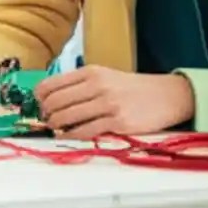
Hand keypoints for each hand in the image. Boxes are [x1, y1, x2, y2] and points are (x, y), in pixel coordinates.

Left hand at [35, 66, 194, 139]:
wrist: (169, 95)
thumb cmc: (133, 88)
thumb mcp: (106, 76)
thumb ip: (81, 84)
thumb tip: (52, 97)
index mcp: (91, 72)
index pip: (52, 84)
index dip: (39, 96)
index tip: (38, 103)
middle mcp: (98, 85)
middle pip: (56, 101)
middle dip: (45, 112)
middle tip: (45, 118)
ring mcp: (108, 104)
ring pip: (67, 116)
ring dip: (55, 124)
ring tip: (54, 126)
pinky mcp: (118, 122)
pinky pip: (86, 130)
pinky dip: (71, 134)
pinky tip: (67, 134)